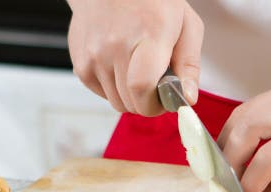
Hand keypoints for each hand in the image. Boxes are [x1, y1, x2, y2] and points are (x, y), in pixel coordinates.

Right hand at [67, 0, 202, 115]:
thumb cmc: (152, 3)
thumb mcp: (186, 25)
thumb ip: (189, 65)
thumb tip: (188, 98)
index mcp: (148, 34)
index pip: (142, 87)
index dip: (155, 104)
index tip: (164, 98)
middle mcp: (115, 46)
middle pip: (131, 103)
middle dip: (147, 101)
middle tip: (155, 82)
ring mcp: (94, 56)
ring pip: (117, 103)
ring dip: (130, 95)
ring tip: (136, 69)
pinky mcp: (80, 64)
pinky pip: (102, 95)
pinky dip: (114, 88)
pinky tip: (120, 65)